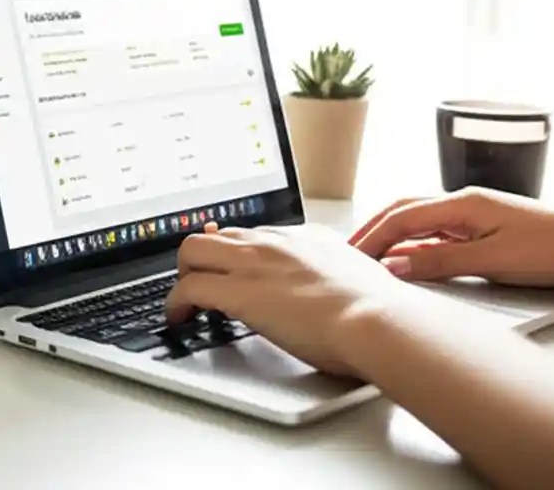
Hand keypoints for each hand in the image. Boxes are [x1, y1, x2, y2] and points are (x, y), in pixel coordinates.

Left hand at [165, 224, 421, 375]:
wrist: (377, 320)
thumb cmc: (377, 310)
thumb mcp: (358, 278)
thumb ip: (339, 276)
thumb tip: (341, 290)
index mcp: (305, 238)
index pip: (256, 233)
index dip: (236, 250)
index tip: (230, 262)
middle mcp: (274, 242)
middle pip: (216, 233)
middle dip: (201, 257)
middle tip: (199, 280)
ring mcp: (253, 262)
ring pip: (193, 250)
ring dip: (184, 275)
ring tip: (185, 301)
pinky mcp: (237, 290)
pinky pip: (188, 288)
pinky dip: (176, 304)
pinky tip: (179, 318)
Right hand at [351, 187, 553, 285]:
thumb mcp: (491, 259)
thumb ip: (439, 262)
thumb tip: (394, 266)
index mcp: (461, 203)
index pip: (400, 218)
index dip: (371, 238)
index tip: (349, 258)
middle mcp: (463, 204)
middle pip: (403, 213)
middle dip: (372, 231)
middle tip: (348, 254)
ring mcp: (474, 217)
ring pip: (419, 224)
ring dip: (392, 239)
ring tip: (370, 259)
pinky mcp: (484, 232)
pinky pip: (438, 236)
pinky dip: (416, 248)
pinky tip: (410, 263)